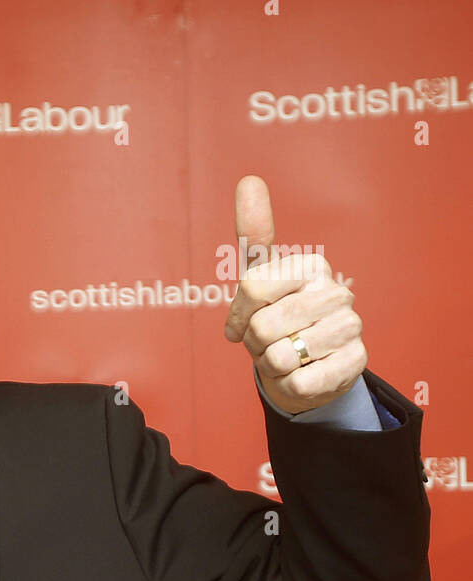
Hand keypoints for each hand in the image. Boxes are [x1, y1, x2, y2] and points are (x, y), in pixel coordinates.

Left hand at [224, 175, 366, 414]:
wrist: (306, 367)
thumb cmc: (277, 317)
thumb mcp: (258, 278)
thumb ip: (253, 232)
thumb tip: (249, 180)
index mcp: (310, 266)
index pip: (251, 289)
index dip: (237, 317)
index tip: (243, 324)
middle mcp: (336, 292)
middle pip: (263, 327)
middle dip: (255, 344)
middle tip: (269, 342)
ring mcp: (351, 327)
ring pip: (280, 357)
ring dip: (271, 365)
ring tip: (287, 356)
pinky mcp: (356, 363)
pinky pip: (299, 383)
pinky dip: (289, 386)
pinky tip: (302, 374)